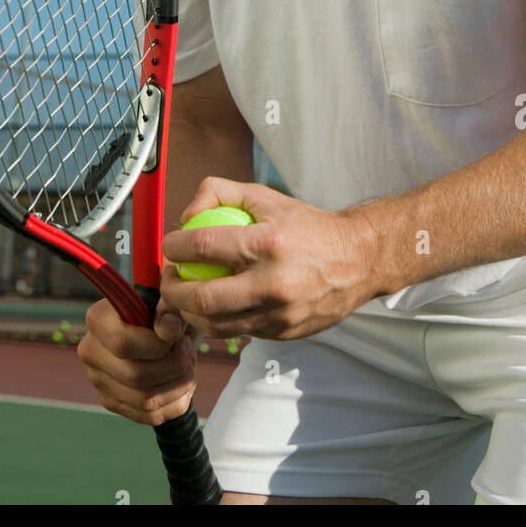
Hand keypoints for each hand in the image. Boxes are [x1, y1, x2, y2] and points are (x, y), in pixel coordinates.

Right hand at [77, 295, 202, 425]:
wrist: (158, 327)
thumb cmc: (163, 310)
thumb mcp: (170, 302)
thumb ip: (170, 311)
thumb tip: (171, 328)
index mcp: (98, 319)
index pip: (123, 343)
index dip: (159, 346)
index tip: (179, 336)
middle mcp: (90, 351)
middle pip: (136, 376)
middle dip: (174, 367)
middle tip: (188, 352)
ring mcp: (98, 380)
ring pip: (145, 401)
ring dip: (178, 386)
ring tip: (188, 367)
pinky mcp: (111, 401)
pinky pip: (148, 416)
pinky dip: (175, 404)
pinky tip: (183, 385)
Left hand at [159, 177, 377, 340]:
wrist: (357, 260)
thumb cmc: (307, 227)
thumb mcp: (266, 196)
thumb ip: (222, 193)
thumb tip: (187, 216)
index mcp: (268, 243)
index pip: (204, 246)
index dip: (175, 247)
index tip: (169, 246)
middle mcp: (273, 282)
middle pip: (202, 297)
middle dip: (172, 290)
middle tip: (168, 278)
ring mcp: (278, 313)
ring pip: (215, 324)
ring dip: (190, 312)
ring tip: (185, 296)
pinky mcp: (283, 333)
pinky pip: (238, 332)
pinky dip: (218, 321)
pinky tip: (213, 307)